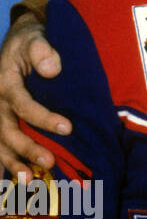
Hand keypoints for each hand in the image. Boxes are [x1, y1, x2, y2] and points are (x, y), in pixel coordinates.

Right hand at [0, 13, 67, 179]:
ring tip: (29, 179)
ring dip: (14, 161)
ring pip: (0, 142)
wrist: (20, 42)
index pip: (22, 104)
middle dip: (28, 147)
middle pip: (7, 129)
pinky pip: (2, 144)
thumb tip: (52, 69)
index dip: (43, 118)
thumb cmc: (31, 42)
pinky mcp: (3, 121)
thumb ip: (43, 51)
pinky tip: (19, 180)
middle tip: (50, 161)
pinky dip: (8, 162)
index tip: (67, 128)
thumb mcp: (35, 38)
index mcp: (5, 82)